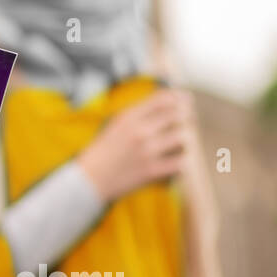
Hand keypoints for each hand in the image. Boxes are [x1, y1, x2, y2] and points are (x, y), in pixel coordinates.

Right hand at [76, 89, 193, 202]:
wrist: (90, 179)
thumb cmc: (104, 150)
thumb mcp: (116, 124)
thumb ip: (140, 113)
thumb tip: (170, 101)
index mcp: (129, 117)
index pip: (163, 98)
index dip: (179, 97)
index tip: (186, 100)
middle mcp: (140, 131)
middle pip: (177, 115)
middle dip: (185, 117)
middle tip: (184, 122)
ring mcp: (147, 151)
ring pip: (183, 138)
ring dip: (183, 140)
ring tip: (177, 143)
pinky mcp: (152, 171)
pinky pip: (180, 162)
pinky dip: (180, 161)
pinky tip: (174, 161)